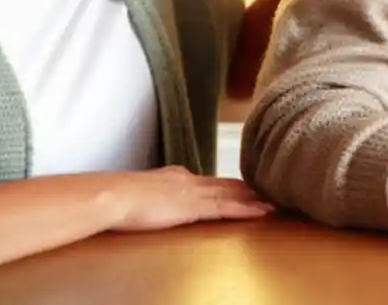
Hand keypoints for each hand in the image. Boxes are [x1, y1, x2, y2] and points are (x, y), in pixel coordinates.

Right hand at [109, 167, 274, 231]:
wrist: (113, 195)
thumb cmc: (119, 198)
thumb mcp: (141, 193)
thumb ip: (155, 194)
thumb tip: (157, 200)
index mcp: (177, 177)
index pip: (210, 181)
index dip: (230, 185)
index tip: (247, 187)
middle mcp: (189, 181)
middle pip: (226, 185)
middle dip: (248, 189)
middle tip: (270, 192)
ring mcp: (193, 192)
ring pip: (231, 194)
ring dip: (254, 199)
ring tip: (274, 201)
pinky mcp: (193, 207)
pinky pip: (226, 208)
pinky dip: (246, 209)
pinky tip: (261, 211)